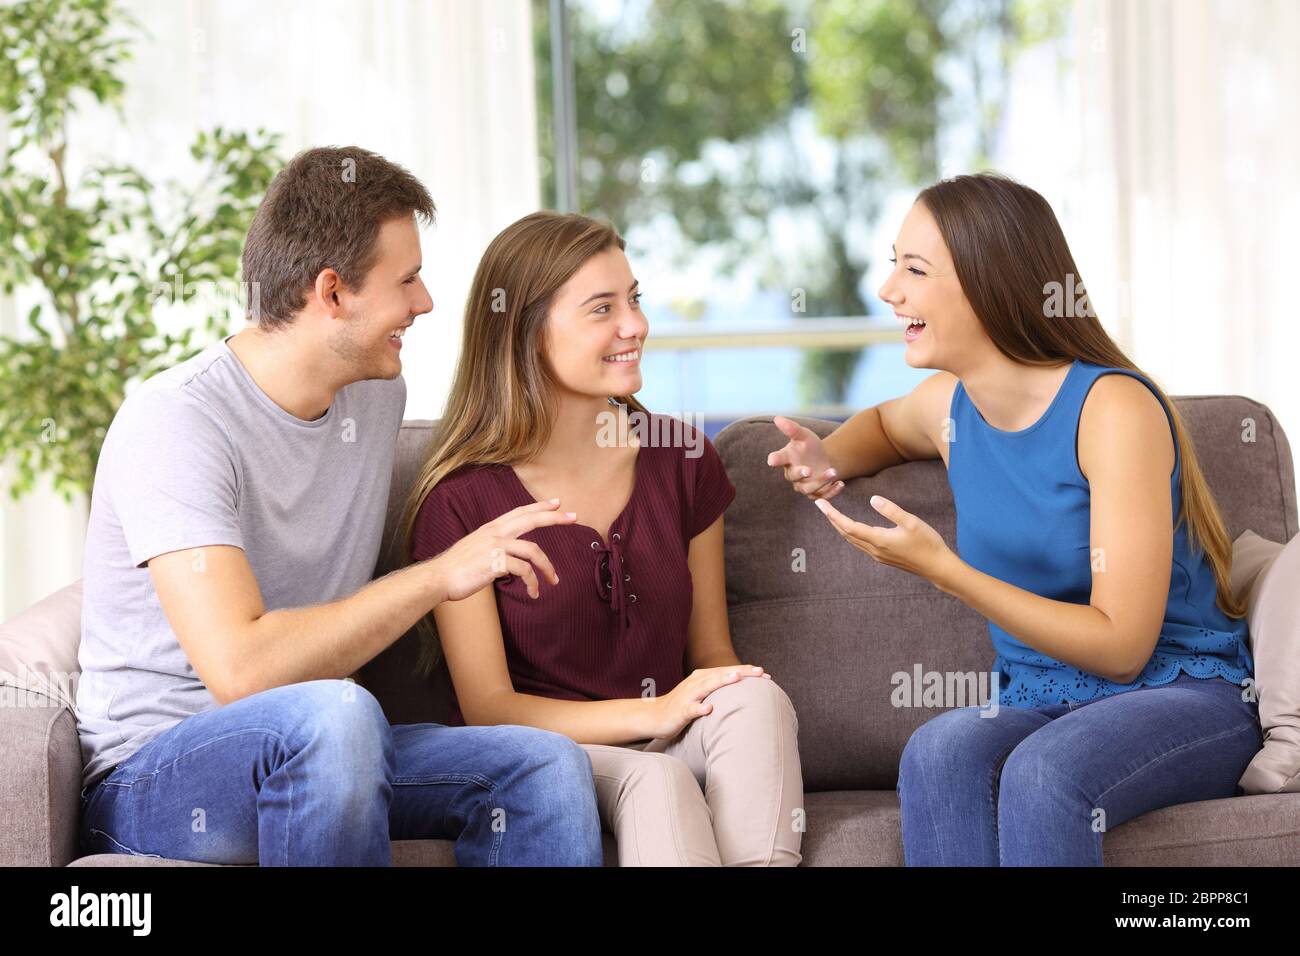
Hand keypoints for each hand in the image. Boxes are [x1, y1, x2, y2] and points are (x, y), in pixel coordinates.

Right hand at [433, 499, 577, 601]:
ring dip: (547, 567)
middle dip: (554, 518)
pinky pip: (524, 570)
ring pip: (533, 550)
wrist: (439, 578)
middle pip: (531, 520)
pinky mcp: (495, 562)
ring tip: (555, 581)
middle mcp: (494, 533)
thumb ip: (493, 547)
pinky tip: (533, 593)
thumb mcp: (476, 550)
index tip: (557, 502)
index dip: (539, 506)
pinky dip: (532, 582)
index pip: (519, 512)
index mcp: (491, 528)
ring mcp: (495, 546)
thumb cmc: (456, 568)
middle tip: (574, 517)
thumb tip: (506, 556)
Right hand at [645, 665, 769, 738]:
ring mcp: (688, 696)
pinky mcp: (680, 710)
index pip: (728, 672)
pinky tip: (709, 709)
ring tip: (736, 678)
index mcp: (703, 678)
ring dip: (721, 681)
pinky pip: (691, 709)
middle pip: (721, 674)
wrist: (654, 716)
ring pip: (706, 686)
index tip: (766, 674)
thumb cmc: (682, 706)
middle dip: (741, 672)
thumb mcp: (702, 694)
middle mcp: (696, 683)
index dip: (747, 671)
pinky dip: (700, 707)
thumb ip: (719, 690)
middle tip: (760, 672)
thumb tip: (743, 691)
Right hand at [766, 415, 843, 499]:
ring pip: (809, 488)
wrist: (824, 459)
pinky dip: (832, 491)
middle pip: (793, 476)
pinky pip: (822, 496)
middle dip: (800, 474)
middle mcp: (792, 474)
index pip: (778, 458)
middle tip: (809, 470)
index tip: (771, 460)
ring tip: (833, 472)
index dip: (774, 460)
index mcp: (787, 458)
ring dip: (821, 481)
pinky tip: (840, 483)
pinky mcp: (816, 493)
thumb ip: (792, 429)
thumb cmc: (809, 446)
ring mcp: (803, 485)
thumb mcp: (804, 435)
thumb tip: (777, 418)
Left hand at [814, 494, 956, 583]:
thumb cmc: (928, 543)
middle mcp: (874, 550)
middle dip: (832, 519)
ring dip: (840, 527)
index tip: (820, 504)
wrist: (937, 567)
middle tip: (820, 505)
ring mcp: (878, 555)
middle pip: (846, 533)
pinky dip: (851, 534)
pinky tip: (851, 528)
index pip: (849, 526)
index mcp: (879, 540)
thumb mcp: (911, 522)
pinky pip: (860, 545)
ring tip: (831, 514)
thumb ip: (891, 510)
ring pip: (852, 540)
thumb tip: (873, 499)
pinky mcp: (883, 557)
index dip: (833, 515)